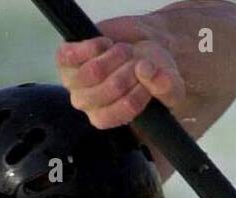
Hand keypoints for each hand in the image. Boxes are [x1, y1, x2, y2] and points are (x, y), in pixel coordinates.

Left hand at [55, 16, 186, 129]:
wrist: (139, 41)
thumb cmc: (151, 69)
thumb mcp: (170, 84)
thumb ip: (166, 87)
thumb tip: (146, 71)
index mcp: (108, 117)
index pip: (122, 111)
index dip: (139, 92)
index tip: (149, 77)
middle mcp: (87, 104)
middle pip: (108, 89)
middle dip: (130, 70)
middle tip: (138, 61)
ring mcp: (73, 82)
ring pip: (93, 72)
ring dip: (116, 55)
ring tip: (126, 51)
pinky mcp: (65, 60)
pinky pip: (71, 56)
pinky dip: (94, 45)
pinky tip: (106, 43)